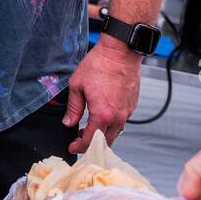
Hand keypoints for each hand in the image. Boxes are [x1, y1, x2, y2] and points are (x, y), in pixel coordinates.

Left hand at [62, 39, 141, 153]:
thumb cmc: (98, 65)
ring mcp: (127, 111)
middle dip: (91, 144)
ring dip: (102, 135)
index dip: (79, 146)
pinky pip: (122, 121)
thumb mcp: (77, 86)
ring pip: (115, 132)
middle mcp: (118, 116)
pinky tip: (101, 117)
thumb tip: (68, 123)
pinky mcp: (132, 105)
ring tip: (88, 128)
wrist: (120, 52)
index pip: (91, 140)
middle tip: (79, 140)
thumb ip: (73, 108)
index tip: (72, 147)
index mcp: (102, 114)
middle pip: (106, 141)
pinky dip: (111, 125)